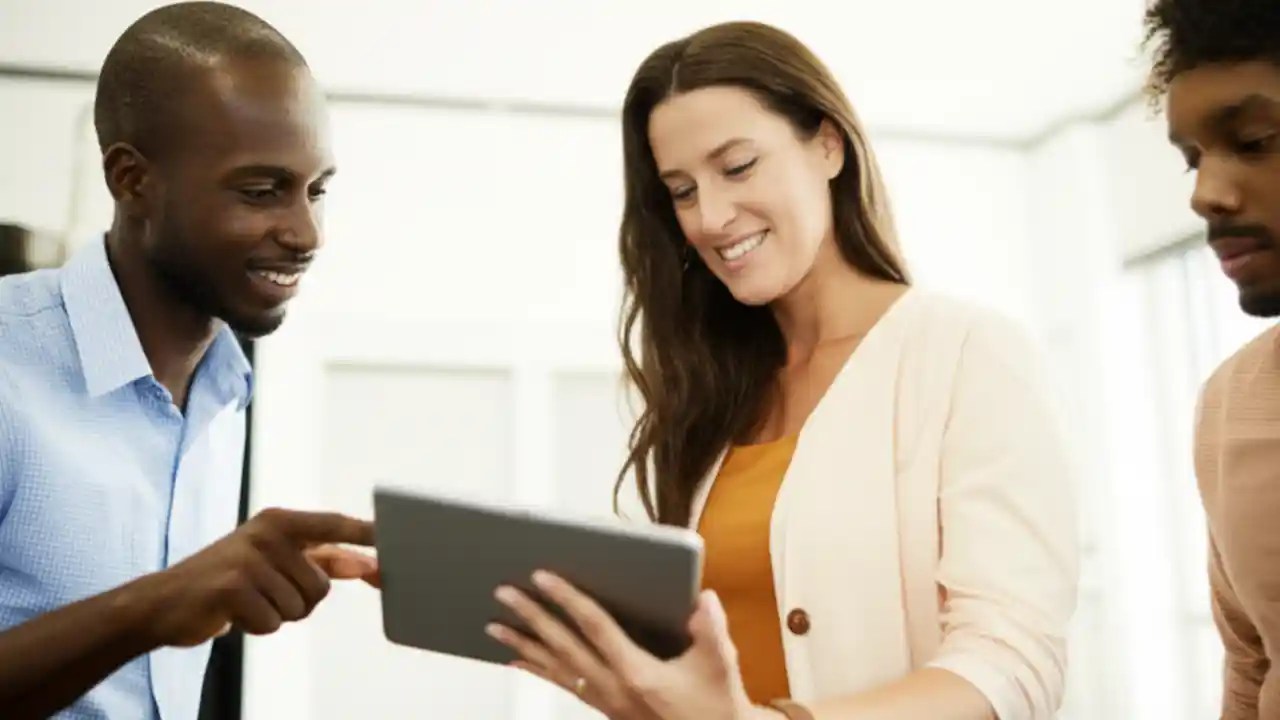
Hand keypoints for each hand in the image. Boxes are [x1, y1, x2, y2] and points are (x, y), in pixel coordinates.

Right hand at [134, 507, 378, 647]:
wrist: (164, 601)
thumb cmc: (228, 579)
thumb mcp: (274, 560)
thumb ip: (321, 559)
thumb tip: (365, 564)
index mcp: (280, 521)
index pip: (334, 524)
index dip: (365, 533)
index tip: (394, 536)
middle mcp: (267, 533)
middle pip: (322, 585)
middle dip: (299, 601)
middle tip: (265, 594)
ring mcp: (248, 558)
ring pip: (299, 607)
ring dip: (277, 615)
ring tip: (248, 602)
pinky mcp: (232, 587)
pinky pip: (274, 623)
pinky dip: (258, 628)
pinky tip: (235, 614)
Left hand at [486, 570, 753, 719]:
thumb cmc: (715, 704)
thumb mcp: (720, 664)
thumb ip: (711, 629)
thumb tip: (702, 599)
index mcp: (637, 673)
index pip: (595, 627)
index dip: (568, 598)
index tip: (543, 577)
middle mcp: (613, 688)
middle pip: (563, 646)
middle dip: (531, 617)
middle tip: (504, 593)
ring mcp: (605, 701)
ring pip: (555, 669)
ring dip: (523, 645)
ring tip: (495, 626)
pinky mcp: (604, 708)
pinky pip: (562, 686)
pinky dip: (537, 670)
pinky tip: (517, 659)